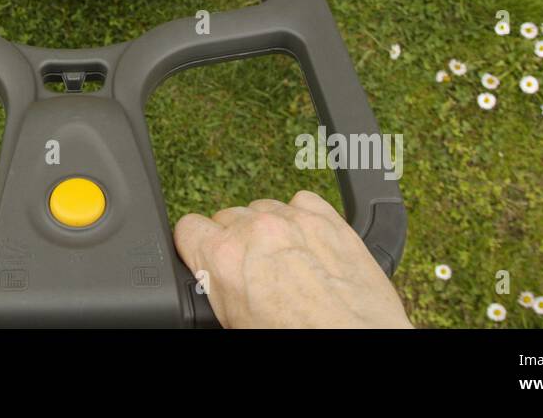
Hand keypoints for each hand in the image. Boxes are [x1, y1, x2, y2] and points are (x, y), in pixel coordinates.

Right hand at [174, 190, 410, 328]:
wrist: (354, 340)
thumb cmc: (297, 337)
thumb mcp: (234, 321)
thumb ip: (216, 283)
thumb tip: (211, 279)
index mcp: (223, 257)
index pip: (188, 227)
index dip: (197, 246)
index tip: (207, 256)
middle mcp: (255, 230)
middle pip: (227, 217)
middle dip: (237, 242)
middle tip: (254, 273)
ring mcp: (293, 219)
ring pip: (263, 208)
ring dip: (269, 229)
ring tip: (286, 263)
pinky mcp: (327, 217)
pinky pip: (301, 202)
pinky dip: (302, 218)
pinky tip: (308, 245)